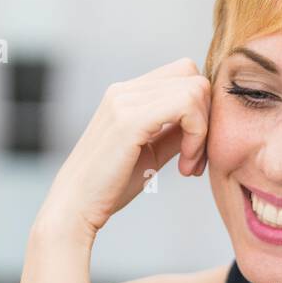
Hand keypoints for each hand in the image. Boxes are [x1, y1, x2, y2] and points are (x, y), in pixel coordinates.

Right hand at [35, 57, 210, 243]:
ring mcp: (125, 100)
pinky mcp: (129, 119)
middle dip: (207, 118)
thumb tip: (203, 123)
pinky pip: (187, 105)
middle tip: (194, 159)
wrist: (74, 208)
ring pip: (195, 89)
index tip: (193, 151)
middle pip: (193, 77)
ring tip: (188, 164)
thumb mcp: (150, 154)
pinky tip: (184, 165)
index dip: (200, 109)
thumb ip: (173, 134)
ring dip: (203, 131)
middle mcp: (124, 90)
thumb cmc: (109, 187)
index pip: (182, 74)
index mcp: (127, 94)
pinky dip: (197, 135)